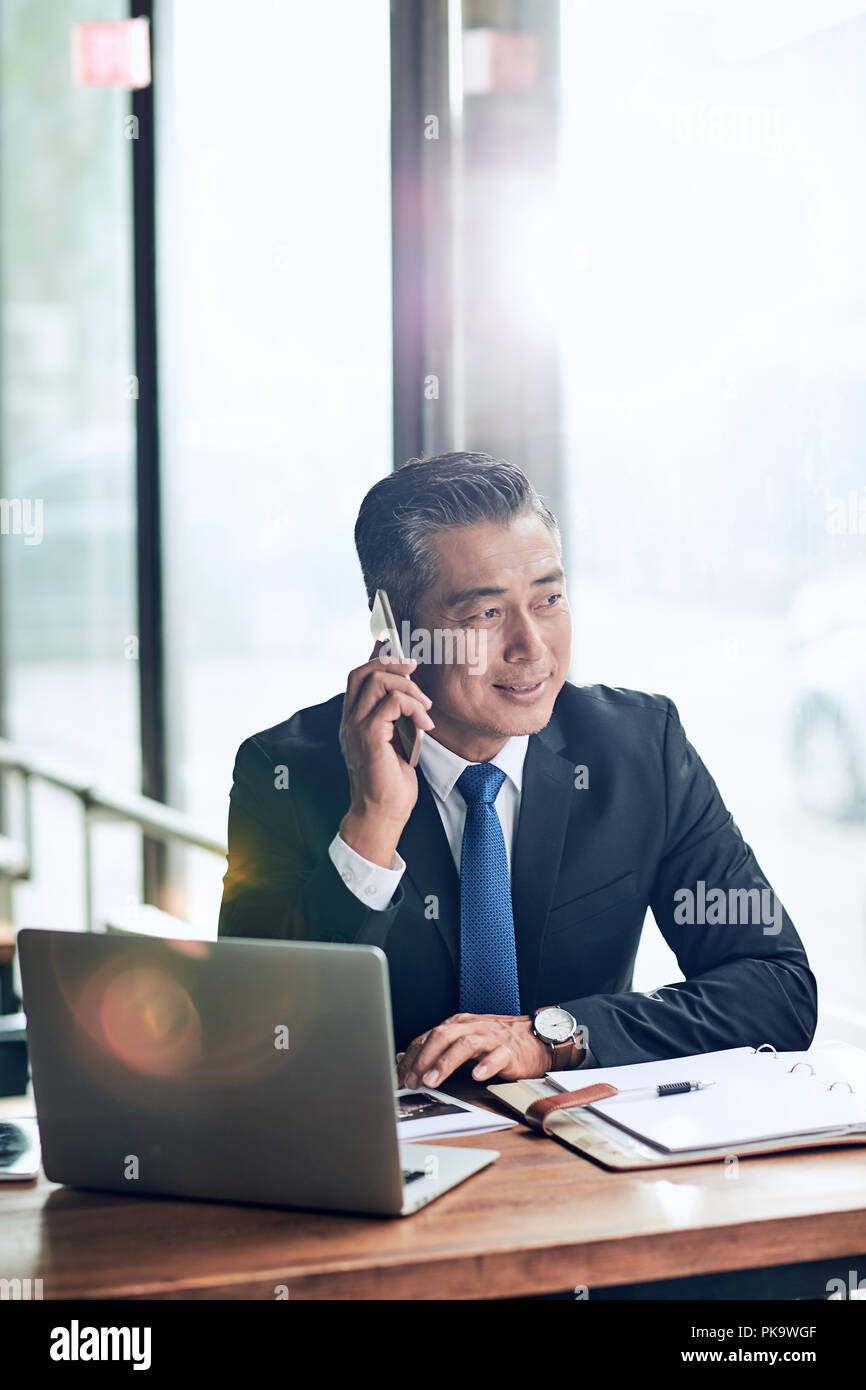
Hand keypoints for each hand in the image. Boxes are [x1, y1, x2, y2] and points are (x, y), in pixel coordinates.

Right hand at [338, 646, 435, 866]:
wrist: (382, 813)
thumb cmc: (391, 783)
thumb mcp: (396, 741)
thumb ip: (397, 718)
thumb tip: (411, 696)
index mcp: (353, 720)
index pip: (357, 677)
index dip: (378, 659)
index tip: (404, 660)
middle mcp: (349, 721)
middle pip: (363, 672)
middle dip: (392, 664)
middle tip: (415, 672)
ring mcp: (356, 727)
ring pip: (378, 682)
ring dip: (409, 689)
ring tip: (425, 710)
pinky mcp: (369, 736)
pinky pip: (393, 703)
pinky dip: (414, 707)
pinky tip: (424, 726)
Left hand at [396, 1013, 551, 1088]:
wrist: (534, 1037)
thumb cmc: (496, 1042)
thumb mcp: (464, 1042)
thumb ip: (440, 1051)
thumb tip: (409, 1067)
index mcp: (457, 1025)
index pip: (427, 1038)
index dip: (410, 1058)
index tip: (399, 1078)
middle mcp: (472, 1027)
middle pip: (442, 1037)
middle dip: (423, 1059)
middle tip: (413, 1080)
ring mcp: (491, 1038)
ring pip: (465, 1045)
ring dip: (446, 1063)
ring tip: (433, 1080)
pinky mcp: (510, 1051)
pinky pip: (496, 1056)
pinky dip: (485, 1065)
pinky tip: (476, 1076)